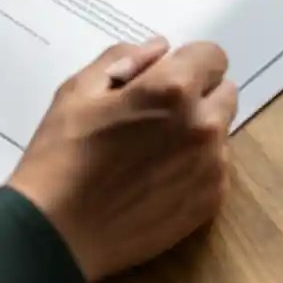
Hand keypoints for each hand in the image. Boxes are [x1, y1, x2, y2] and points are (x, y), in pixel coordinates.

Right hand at [8, 38, 236, 282]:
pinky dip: (197, 166)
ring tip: (154, 151)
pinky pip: (217, 168)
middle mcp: (204, 124)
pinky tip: (158, 178)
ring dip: (199, 132)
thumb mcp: (80, 91)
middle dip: (199, 95)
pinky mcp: (211, 200)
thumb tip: (161, 49)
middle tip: (158, 115)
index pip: (213, 56)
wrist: (58, 233)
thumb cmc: (61, 155)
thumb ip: (125, 59)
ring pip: (222, 132)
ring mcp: (212, 166)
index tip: (166, 78)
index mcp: (174, 90)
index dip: (188, 63)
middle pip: (225, 93)